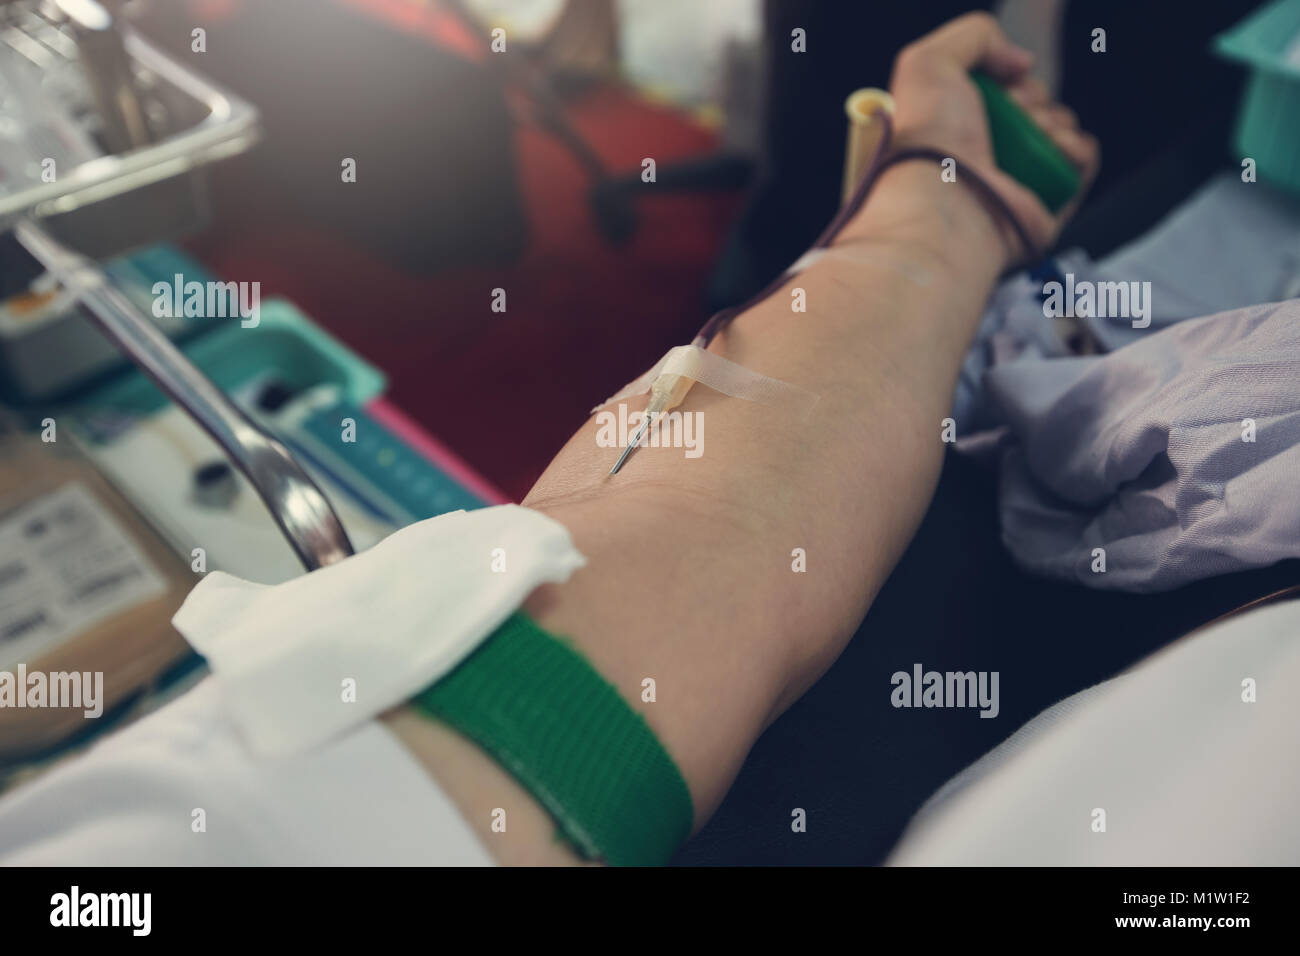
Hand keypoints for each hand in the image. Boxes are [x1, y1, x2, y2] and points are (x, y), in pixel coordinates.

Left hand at [888, 12, 1099, 258]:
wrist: (946, 202)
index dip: (1009, 78)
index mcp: (954, 129)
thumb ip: (974, 37)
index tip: (1000, 84)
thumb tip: (1020, 62)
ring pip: (1060, 131)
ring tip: (1032, 136)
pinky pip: (1080, 164)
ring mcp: (1015, 182)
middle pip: (1034, 106)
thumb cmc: (928, 140)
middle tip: (1013, 114)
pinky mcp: (1044, 207)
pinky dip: (1077, 150)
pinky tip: (1056, 149)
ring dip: (1054, 122)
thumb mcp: (929, 63)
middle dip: (1032, 99)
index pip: (1001, 91)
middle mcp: (984, 156)